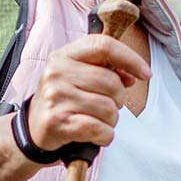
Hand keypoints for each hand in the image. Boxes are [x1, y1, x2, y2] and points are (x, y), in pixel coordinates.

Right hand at [26, 35, 149, 151]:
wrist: (34, 128)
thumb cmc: (64, 99)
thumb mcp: (79, 76)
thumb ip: (106, 70)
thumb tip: (133, 75)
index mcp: (64, 55)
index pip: (104, 45)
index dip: (130, 59)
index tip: (146, 74)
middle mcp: (57, 72)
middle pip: (111, 82)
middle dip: (119, 99)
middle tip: (109, 106)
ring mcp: (55, 97)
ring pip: (108, 109)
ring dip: (111, 120)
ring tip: (98, 120)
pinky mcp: (57, 122)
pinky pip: (99, 129)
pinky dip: (105, 135)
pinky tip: (98, 134)